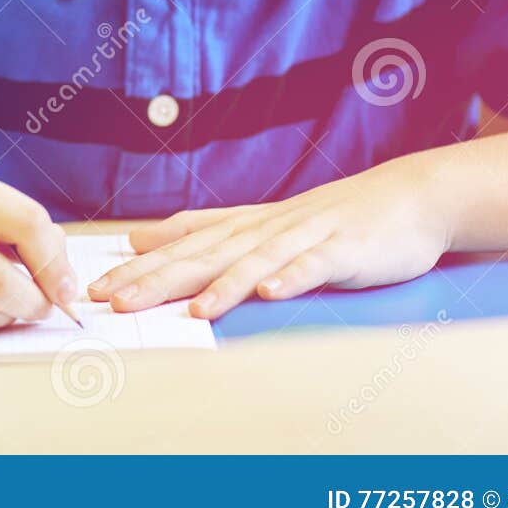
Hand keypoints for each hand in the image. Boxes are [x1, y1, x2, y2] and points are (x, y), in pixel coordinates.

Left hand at [87, 154, 453, 318]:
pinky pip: (315, 265)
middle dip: (161, 279)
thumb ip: (202, 230)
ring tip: (193, 310)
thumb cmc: (331, 218)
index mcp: (244, 226)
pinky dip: (293, 277)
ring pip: (256, 260)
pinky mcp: (344, 249)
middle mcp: (266, 228)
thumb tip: (140, 237)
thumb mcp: (259, 223)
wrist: (408, 197)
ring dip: (224, 284)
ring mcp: (305, 237)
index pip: (183, 246)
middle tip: (118, 301)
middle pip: (206, 254)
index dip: (141, 267)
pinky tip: (271, 292)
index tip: (99, 289)